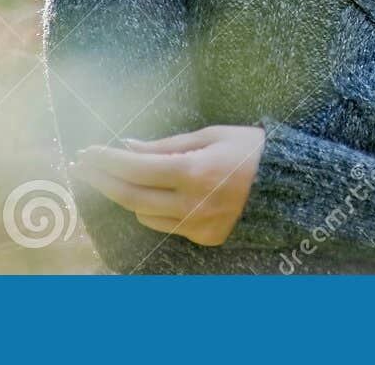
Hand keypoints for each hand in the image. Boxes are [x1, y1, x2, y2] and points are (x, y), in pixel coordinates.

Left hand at [69, 124, 265, 246]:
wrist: (291, 184)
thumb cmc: (252, 150)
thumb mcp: (211, 136)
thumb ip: (167, 145)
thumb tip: (128, 146)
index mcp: (195, 172)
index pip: (136, 167)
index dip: (107, 160)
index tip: (87, 151)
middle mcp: (193, 204)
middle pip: (131, 197)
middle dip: (102, 181)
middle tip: (83, 167)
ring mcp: (198, 225)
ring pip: (144, 215)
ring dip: (127, 195)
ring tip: (119, 176)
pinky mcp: (204, 239)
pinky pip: (166, 225)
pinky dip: (153, 209)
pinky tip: (152, 194)